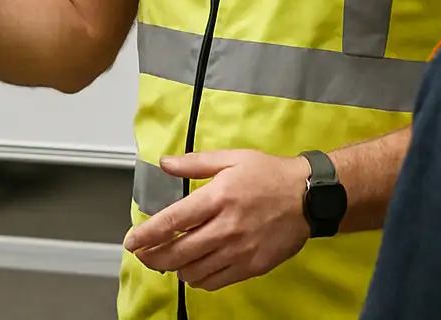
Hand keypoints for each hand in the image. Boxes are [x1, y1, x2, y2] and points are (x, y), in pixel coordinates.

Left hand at [122, 150, 311, 291]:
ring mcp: (239, 251)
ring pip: (194, 271)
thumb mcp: (231, 158)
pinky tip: (194, 269)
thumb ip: (194, 162)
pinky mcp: (252, 266)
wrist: (308, 198)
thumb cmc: (268, 174)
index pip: (172, 221)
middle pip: (178, 252)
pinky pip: (215, 281)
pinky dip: (198, 279)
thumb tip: (164, 163)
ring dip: (175, 269)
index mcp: (218, 197)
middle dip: (154, 257)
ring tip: (169, 260)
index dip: (147, 235)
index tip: (131, 241)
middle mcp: (226, 227)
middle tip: (144, 255)